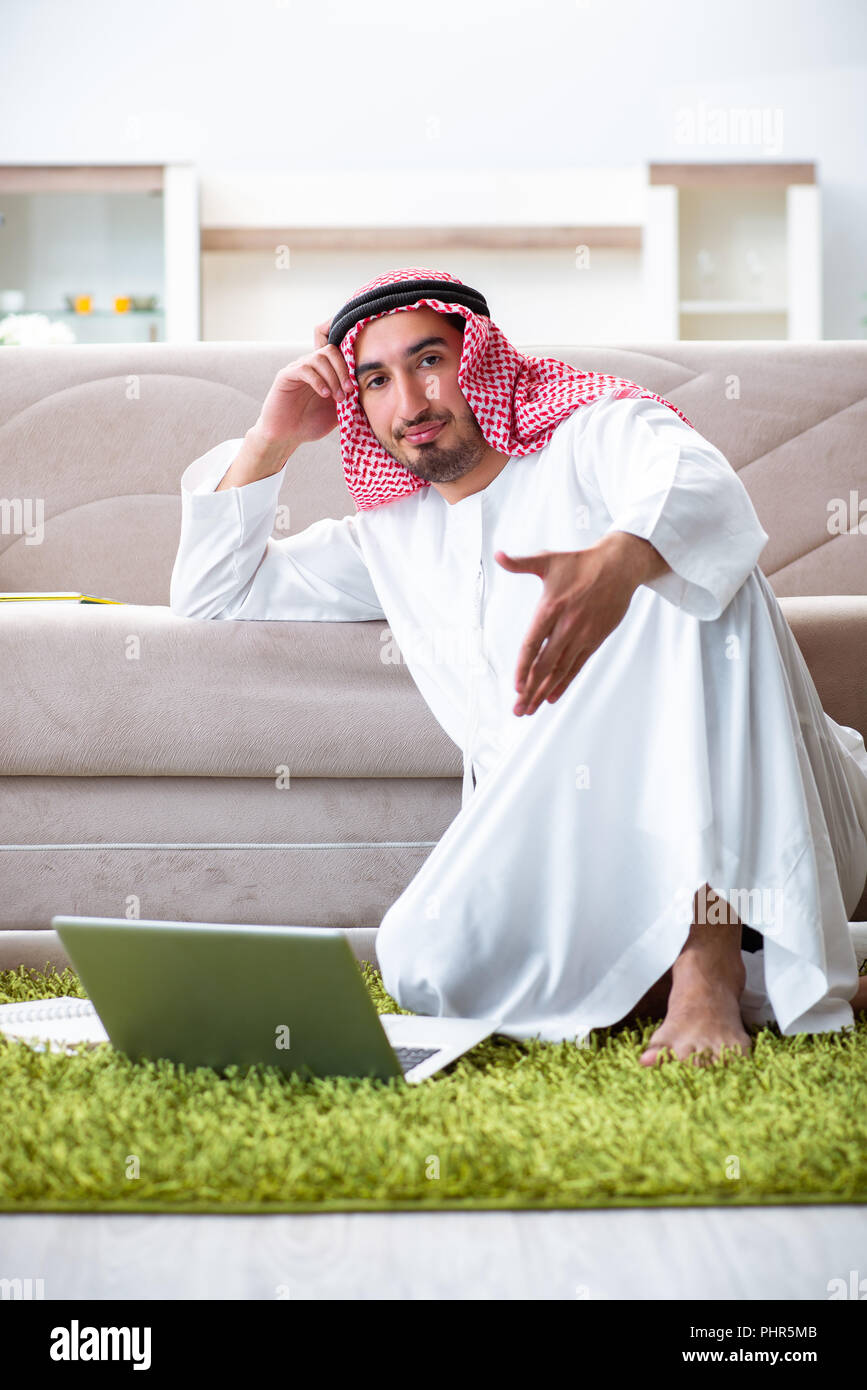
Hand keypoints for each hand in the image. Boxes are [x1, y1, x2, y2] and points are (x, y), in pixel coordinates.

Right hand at [253, 316, 351, 448]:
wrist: (286, 437)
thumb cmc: (309, 425)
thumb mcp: (338, 413)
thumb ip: (350, 400)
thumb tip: (368, 393)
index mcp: (324, 372)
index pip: (339, 354)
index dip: (351, 363)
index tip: (358, 385)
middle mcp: (310, 366)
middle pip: (331, 351)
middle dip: (343, 370)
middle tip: (348, 391)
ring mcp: (297, 369)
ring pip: (319, 358)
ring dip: (332, 378)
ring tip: (337, 398)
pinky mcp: (286, 375)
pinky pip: (304, 368)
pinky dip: (318, 381)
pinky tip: (324, 395)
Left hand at [495, 533, 658, 714]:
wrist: (619, 566)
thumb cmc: (581, 563)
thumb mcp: (548, 559)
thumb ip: (520, 563)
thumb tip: (498, 555)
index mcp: (551, 608)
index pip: (533, 643)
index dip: (524, 666)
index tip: (516, 686)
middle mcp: (567, 625)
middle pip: (545, 664)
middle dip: (530, 689)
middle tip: (518, 709)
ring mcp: (582, 635)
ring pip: (560, 670)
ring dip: (544, 691)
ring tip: (530, 709)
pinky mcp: (595, 639)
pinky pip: (577, 666)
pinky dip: (564, 682)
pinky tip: (552, 697)